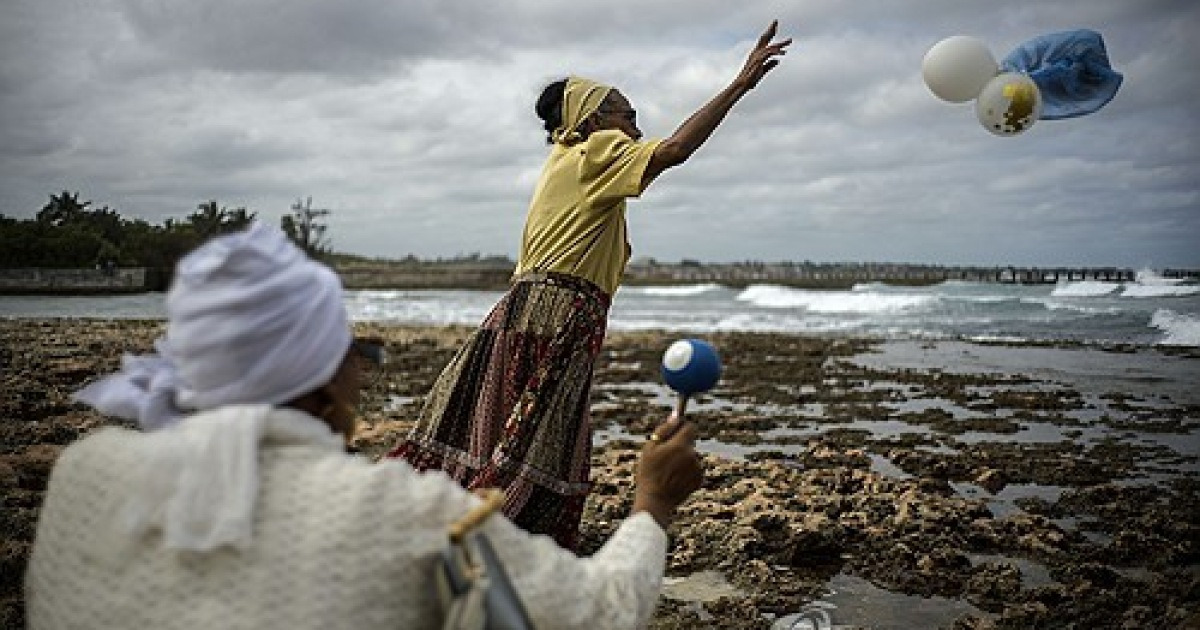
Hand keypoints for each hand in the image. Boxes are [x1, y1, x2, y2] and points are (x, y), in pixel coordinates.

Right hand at [633, 412, 703, 527]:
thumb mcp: (650, 448)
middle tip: (665, 457)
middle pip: (690, 443)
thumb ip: (664, 430)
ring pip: (691, 457)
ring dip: (683, 460)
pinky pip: (694, 470)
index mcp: (680, 445)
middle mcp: (692, 456)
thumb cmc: (648, 473)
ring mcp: (697, 469)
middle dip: (680, 446)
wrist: (655, 500)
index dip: (683, 428)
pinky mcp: (699, 480)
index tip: (676, 432)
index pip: (690, 427)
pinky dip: (686, 472)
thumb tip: (676, 417)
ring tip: (668, 471)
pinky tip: (674, 479)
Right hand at [733, 20, 791, 91]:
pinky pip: (769, 53)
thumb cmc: (751, 80)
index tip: (774, 27)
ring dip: (780, 43)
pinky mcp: (758, 60)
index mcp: (756, 54)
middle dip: (770, 29)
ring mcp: (756, 55)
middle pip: (764, 37)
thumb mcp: (763, 71)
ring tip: (790, 41)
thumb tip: (778, 60)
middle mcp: (755, 52)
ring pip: (769, 45)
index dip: (769, 33)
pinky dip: (777, 52)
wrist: (743, 84)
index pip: (763, 41)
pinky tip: (783, 53)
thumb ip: (770, 65)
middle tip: (776, 21)